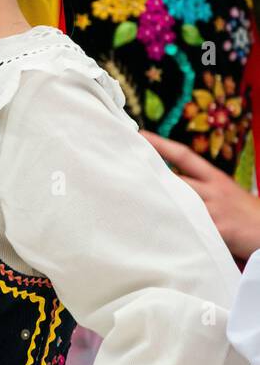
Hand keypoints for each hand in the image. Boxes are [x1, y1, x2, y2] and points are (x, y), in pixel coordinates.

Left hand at [140, 130, 259, 259]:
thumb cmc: (245, 216)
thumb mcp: (225, 194)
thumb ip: (199, 189)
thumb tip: (167, 182)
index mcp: (215, 179)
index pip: (184, 155)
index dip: (161, 144)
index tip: (139, 134)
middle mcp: (213, 190)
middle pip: (174, 178)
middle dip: (149, 174)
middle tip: (120, 167)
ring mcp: (215, 209)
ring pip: (178, 200)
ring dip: (155, 200)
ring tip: (127, 196)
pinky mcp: (218, 230)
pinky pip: (189, 227)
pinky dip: (172, 226)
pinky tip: (152, 229)